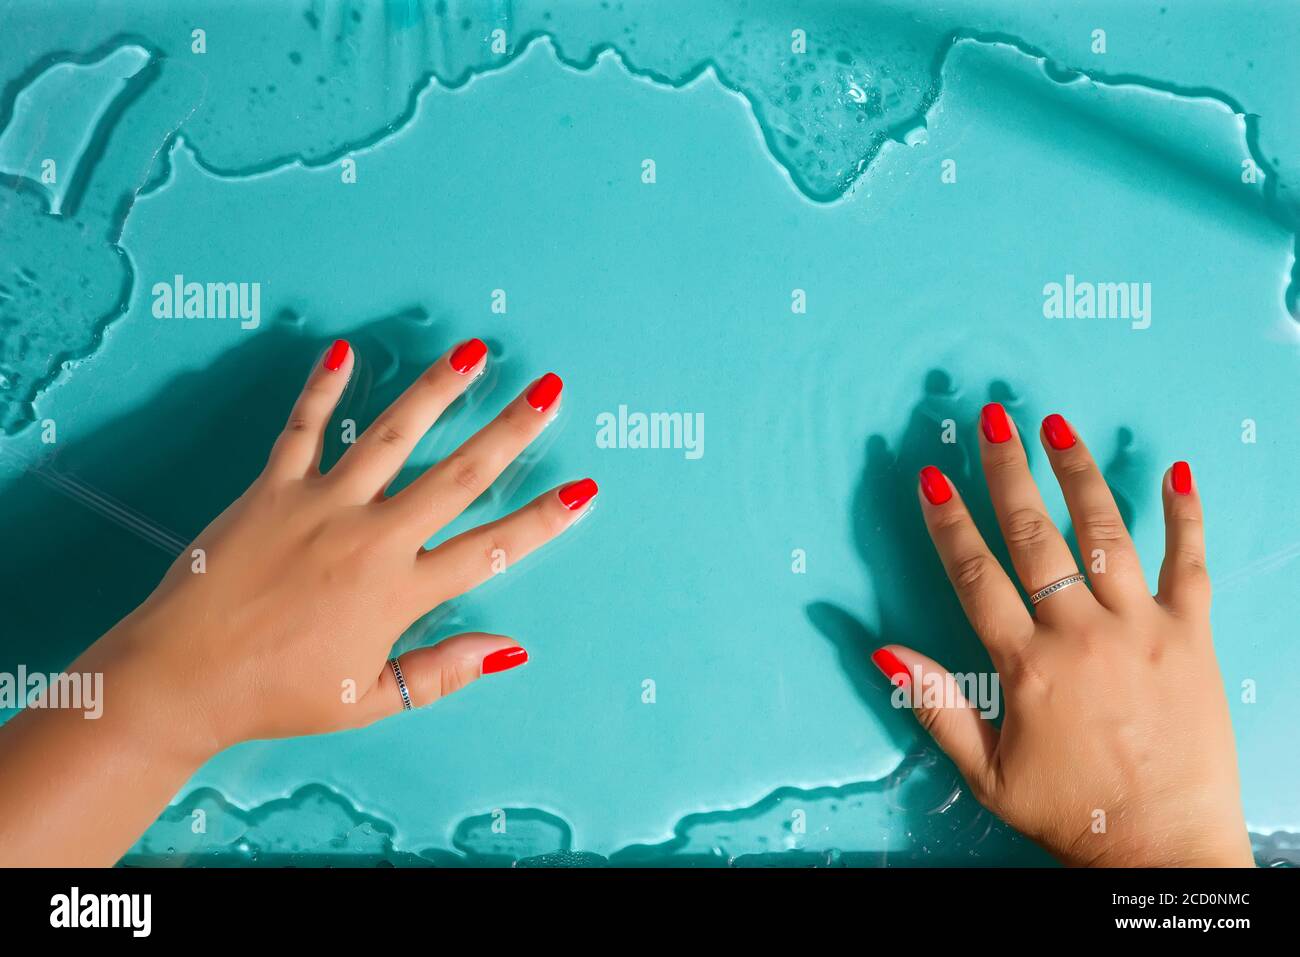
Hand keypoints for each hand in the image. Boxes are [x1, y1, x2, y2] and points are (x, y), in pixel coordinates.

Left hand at [107, 337, 596, 753]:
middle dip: (510, 430)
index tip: (585, 488)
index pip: (492, 549)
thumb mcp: (369, 700)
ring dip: (436, 390)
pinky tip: (344, 351)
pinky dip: (321, 389)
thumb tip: (512, 650)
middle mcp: (371, 538)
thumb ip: (442, 672)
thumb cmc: (277, 696)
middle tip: (548, 391)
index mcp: (400, 592)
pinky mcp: (271, 490)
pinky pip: (301, 429)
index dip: (545, 519)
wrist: (180, 679)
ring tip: (473, 352)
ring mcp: (321, 506)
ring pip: (391, 435)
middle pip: (458, 475)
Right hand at [872, 404, 1252, 866]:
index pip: (977, 574)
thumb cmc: (1073, 816)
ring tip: (1058, 425)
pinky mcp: (1193, 639)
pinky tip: (1175, 472)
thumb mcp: (987, 773)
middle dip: (1008, 471)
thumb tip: (884, 650)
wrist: (1165, 851)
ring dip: (1078, 473)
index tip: (933, 475)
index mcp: (1028, 666)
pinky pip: (1191, 565)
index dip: (950, 521)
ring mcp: (1142, 630)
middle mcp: (1083, 635)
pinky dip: (1185, 516)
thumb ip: (935, 706)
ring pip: (1105, 534)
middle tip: (993, 420)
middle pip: (1035, 536)